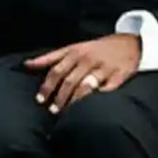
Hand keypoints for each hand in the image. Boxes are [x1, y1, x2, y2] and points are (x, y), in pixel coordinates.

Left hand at [25, 34, 141, 113]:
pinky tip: (92, 108)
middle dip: (59, 97)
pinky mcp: (119, 75)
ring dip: (75, 101)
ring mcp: (104, 68)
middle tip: (53, 111)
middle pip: (69, 81)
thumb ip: (51, 57)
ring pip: (86, 87)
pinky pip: (107, 90)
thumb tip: (27, 64)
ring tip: (68, 113)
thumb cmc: (98, 48)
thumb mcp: (74, 48)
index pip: (56, 71)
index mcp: (75, 52)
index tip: (40, 100)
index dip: (47, 86)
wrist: (130, 44)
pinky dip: (99, 99)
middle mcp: (88, 59)